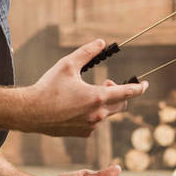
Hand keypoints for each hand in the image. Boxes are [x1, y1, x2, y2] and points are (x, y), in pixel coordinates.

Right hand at [21, 41, 148, 136]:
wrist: (30, 113)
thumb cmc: (48, 87)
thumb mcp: (67, 64)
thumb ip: (87, 52)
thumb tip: (101, 42)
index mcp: (97, 97)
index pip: (127, 93)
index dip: (139, 87)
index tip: (145, 84)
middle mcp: (97, 114)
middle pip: (121, 104)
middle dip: (120, 92)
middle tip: (107, 82)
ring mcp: (91, 126)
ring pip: (107, 113)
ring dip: (104, 102)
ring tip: (88, 92)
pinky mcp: (83, 133)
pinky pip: (95, 122)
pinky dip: (93, 113)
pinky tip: (77, 106)